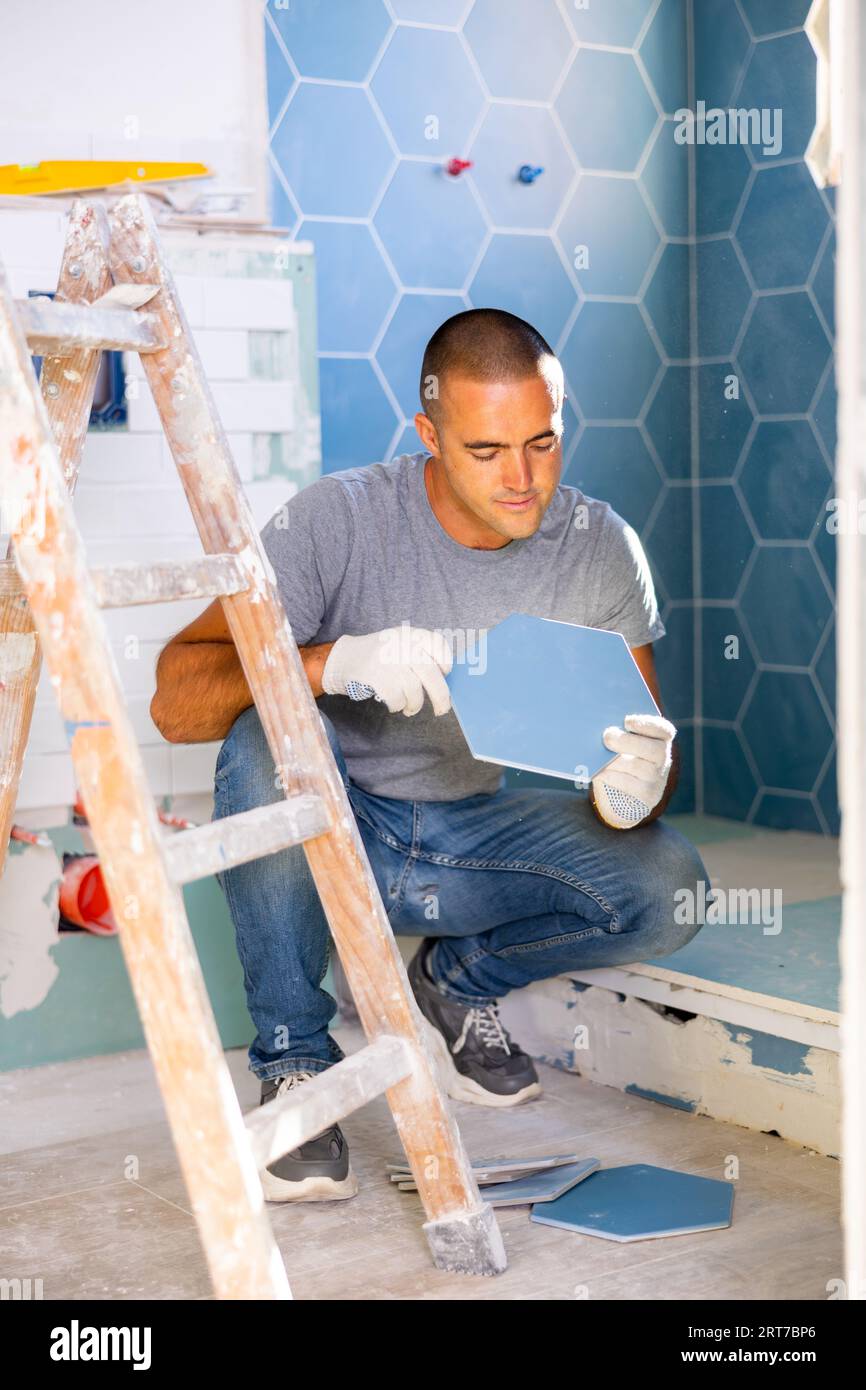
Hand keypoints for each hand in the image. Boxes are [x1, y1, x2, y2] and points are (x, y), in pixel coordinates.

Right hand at [321, 626, 452, 716]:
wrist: (343, 658)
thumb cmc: (378, 658)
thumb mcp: (400, 645)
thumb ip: (421, 656)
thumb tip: (445, 683)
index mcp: (410, 634)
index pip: (438, 643)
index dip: (445, 662)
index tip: (443, 674)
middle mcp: (401, 644)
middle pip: (431, 674)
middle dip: (441, 697)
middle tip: (442, 709)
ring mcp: (389, 660)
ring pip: (414, 691)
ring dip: (414, 704)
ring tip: (409, 707)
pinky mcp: (376, 675)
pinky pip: (397, 699)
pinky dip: (397, 706)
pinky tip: (394, 704)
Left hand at [591, 713, 675, 828]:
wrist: (620, 793)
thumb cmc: (618, 760)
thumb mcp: (621, 745)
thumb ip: (617, 734)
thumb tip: (604, 729)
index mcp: (660, 740)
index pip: (664, 730)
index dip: (647, 724)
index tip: (627, 721)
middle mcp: (663, 759)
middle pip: (654, 749)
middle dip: (628, 741)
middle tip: (607, 737)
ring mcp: (658, 779)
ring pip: (639, 767)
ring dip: (617, 761)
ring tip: (599, 757)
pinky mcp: (648, 796)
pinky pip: (630, 785)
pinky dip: (613, 778)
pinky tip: (600, 773)